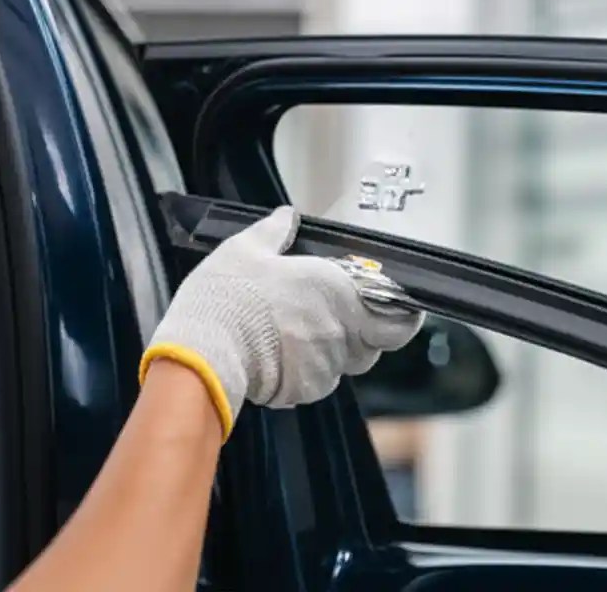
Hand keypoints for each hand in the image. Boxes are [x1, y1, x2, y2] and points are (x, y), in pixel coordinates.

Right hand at [140, 206, 423, 438]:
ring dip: (333, 351)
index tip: (400, 309)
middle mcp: (342, 330)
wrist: (204, 354)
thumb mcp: (245, 250)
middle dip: (363, 331)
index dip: (402, 315)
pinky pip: (319, 381)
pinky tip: (278, 357)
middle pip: (374, 340)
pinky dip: (307, 371)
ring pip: (346, 363)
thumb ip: (273, 232)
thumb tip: (287, 215)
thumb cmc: (228, 299)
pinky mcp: (306, 391)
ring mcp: (327, 365)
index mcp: (338, 290)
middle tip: (337, 318)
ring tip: (296, 336)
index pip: (397, 314)